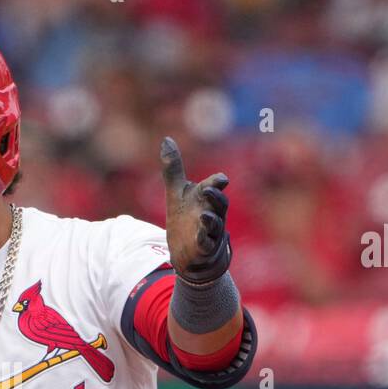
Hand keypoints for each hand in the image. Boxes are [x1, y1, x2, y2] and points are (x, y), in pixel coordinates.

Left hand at [160, 136, 231, 283]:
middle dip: (216, 197)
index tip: (219, 179)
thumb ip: (173, 168)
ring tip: (204, 215)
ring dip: (211, 220)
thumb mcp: (177, 192)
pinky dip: (204, 239)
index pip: (214, 186)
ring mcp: (210, 231)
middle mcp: (212, 212)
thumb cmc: (186, 216)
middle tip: (208, 189)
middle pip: (220, 204)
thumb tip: (166, 139)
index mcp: (205, 197)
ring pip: (215, 225)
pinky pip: (207, 243)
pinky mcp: (204, 248)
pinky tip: (199, 236)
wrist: (187, 249)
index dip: (216, 182)